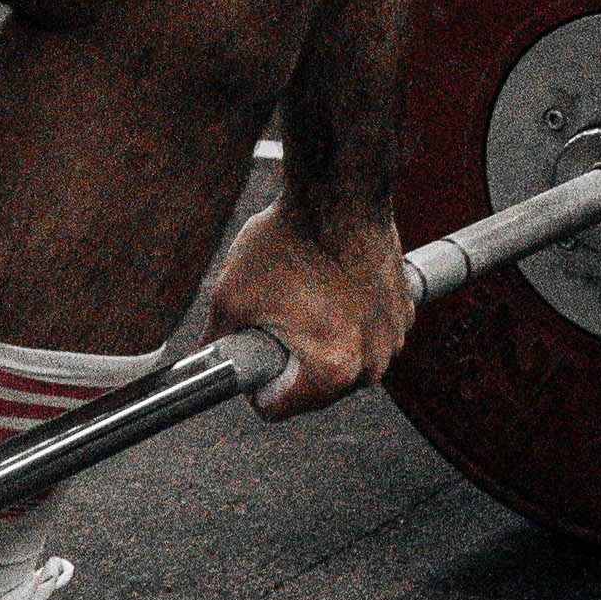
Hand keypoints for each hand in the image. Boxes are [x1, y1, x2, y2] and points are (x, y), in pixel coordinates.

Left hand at [213, 191, 412, 416]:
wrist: (338, 190)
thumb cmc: (289, 240)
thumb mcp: (233, 296)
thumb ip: (214, 342)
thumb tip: (196, 363)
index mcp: (330, 371)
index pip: (277, 408)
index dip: (254, 381)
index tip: (252, 350)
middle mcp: (371, 365)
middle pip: (314, 391)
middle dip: (292, 362)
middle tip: (278, 316)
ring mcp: (393, 339)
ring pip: (344, 364)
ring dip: (325, 344)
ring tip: (305, 297)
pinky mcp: (403, 313)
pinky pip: (369, 336)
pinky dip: (351, 321)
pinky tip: (333, 287)